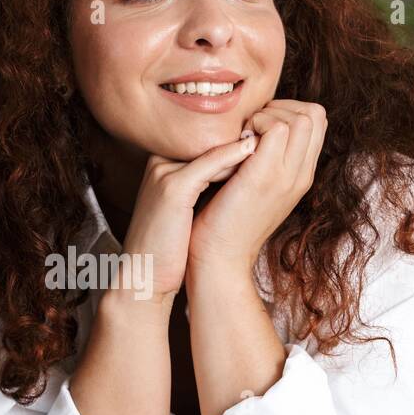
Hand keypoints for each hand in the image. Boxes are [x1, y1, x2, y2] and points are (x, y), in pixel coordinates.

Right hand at [115, 137, 264, 304]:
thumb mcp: (184, 208)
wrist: (143, 275)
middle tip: (270, 144)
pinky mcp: (172, 188)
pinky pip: (210, 164)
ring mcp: (164, 172)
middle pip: (207, 139)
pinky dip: (234, 159)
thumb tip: (238, 172)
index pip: (204, 141)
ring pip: (210, 147)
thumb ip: (203, 185)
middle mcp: (160, 161)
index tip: (262, 146)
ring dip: (242, 148)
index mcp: (162, 163)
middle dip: (240, 142)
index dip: (234, 143)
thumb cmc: (168, 247)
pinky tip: (256, 157)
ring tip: (269, 149)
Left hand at [187, 99, 327, 275]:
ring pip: (302, 117)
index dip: (287, 111)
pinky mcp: (265, 178)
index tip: (257, 127)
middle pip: (316, 113)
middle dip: (281, 107)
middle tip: (251, 128)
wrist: (218, 259)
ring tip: (244, 137)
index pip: (316, 121)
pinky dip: (254, 124)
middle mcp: (301, 175)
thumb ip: (264, 160)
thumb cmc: (225, 220)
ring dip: (268, 115)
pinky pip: (276, 129)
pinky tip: (234, 145)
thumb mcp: (255, 186)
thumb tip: (253, 130)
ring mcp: (287, 177)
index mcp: (301, 175)